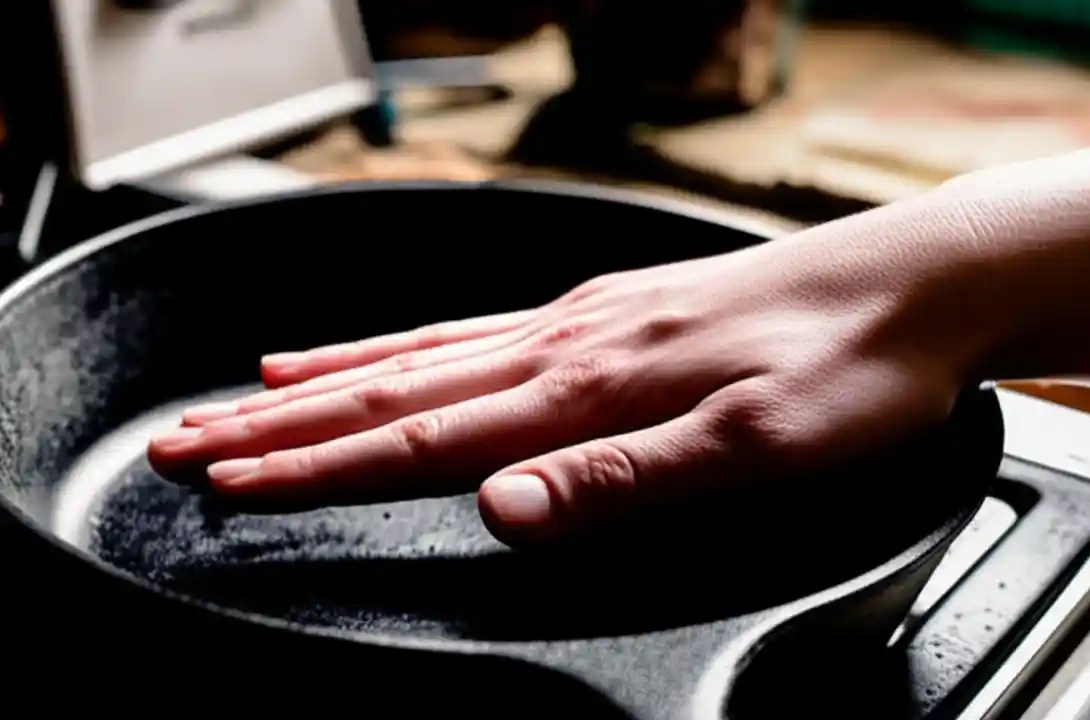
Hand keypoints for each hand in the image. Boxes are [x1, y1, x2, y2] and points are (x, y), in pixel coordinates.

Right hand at [147, 224, 975, 546]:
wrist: (908, 285)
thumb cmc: (842, 370)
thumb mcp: (754, 448)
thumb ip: (619, 480)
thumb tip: (501, 508)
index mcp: (584, 389)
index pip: (417, 438)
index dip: (315, 468)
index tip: (228, 486)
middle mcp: (557, 346)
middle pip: (385, 391)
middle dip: (272, 427)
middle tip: (181, 444)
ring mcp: (569, 322)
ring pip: (411, 355)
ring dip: (312, 386)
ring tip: (234, 401)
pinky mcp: (591, 312)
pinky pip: (464, 327)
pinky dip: (390, 342)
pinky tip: (359, 349)